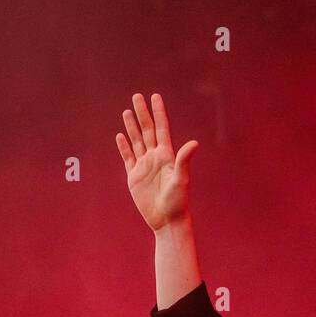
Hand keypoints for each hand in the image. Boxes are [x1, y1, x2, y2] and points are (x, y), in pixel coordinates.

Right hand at [116, 92, 198, 232]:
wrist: (166, 220)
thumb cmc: (177, 202)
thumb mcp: (181, 179)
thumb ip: (184, 160)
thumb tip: (194, 143)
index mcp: (166, 156)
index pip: (162, 128)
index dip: (158, 112)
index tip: (155, 96)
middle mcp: (155, 158)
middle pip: (147, 130)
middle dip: (142, 114)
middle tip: (136, 96)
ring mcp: (144, 166)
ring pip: (136, 141)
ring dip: (131, 127)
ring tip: (127, 111)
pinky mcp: (134, 177)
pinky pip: (128, 158)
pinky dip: (124, 147)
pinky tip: (121, 136)